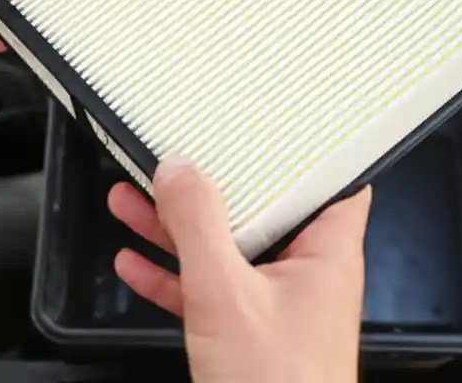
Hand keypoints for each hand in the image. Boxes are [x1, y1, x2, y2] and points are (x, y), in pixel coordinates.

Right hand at [108, 158, 370, 382]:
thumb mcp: (226, 294)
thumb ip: (198, 227)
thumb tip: (179, 168)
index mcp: (326, 254)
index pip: (331, 181)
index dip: (301, 150)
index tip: (262, 124)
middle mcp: (307, 275)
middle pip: (259, 212)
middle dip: (208, 188)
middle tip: (168, 159)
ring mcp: (278, 308)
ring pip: (225, 252)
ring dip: (177, 230)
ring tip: (129, 199)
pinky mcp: (250, 338)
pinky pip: (209, 294)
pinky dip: (174, 277)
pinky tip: (133, 264)